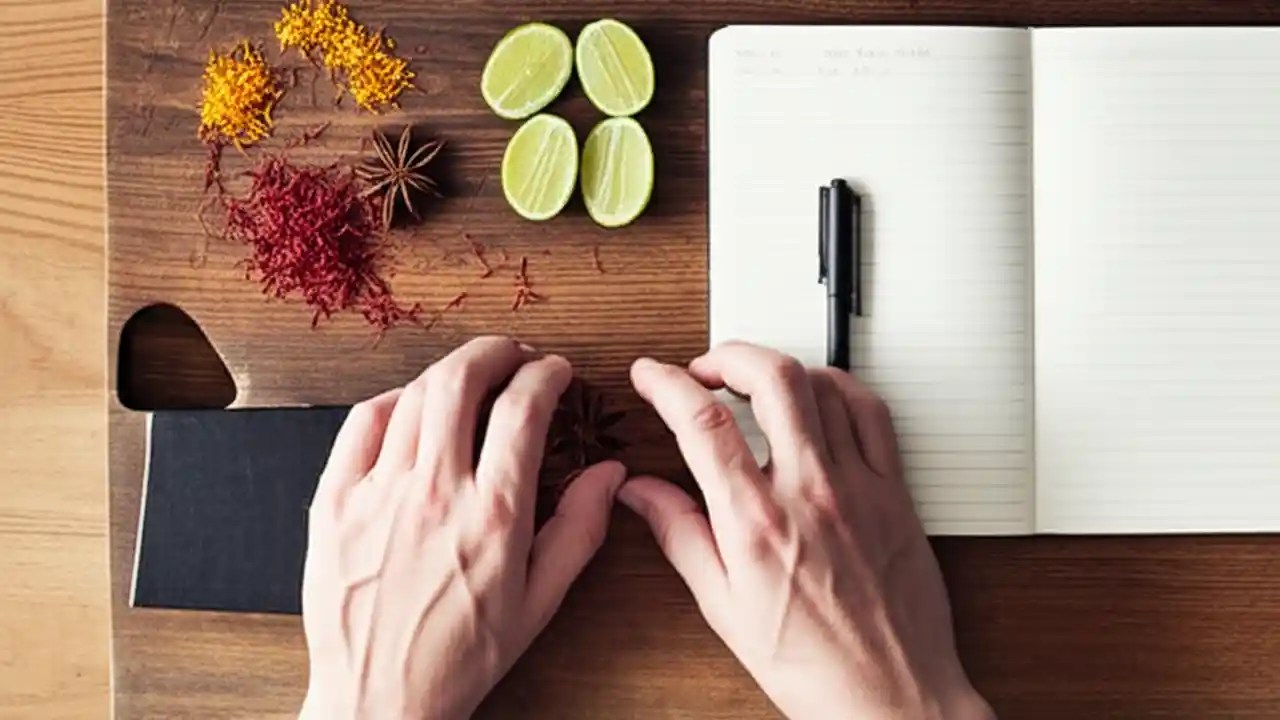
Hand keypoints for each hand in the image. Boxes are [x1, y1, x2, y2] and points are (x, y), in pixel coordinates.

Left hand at [300, 337, 625, 719]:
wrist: (379, 701)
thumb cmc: (461, 656)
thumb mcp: (540, 601)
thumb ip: (580, 528)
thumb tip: (608, 472)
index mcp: (493, 516)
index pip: (523, 409)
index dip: (545, 374)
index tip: (555, 372)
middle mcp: (433, 494)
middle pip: (463, 380)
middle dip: (497, 352)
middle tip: (514, 355)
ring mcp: (377, 493)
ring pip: (416, 394)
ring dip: (450, 370)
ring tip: (471, 375)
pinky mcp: (334, 501)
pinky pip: (363, 423)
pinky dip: (396, 400)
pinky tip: (413, 407)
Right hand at [621, 342, 991, 719]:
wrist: (891, 699)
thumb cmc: (812, 667)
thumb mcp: (723, 608)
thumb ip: (679, 535)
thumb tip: (639, 491)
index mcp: (757, 524)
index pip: (703, 422)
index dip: (666, 382)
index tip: (649, 374)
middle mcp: (810, 493)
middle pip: (771, 378)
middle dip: (727, 354)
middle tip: (704, 368)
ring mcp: (859, 487)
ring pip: (822, 385)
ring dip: (779, 369)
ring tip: (754, 383)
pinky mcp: (895, 492)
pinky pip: (872, 413)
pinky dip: (839, 387)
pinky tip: (819, 397)